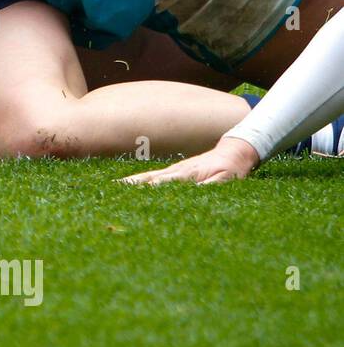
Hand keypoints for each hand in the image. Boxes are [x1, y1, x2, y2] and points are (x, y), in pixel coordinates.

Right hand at [119, 136, 261, 185]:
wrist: (236, 150)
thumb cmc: (232, 168)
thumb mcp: (225, 180)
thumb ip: (208, 187)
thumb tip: (189, 195)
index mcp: (185, 175)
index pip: (159, 184)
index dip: (143, 190)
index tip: (127, 197)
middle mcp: (175, 171)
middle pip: (147, 179)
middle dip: (128, 185)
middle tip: (110, 192)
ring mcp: (174, 170)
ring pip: (148, 177)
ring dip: (130, 182)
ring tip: (113, 189)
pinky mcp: (176, 171)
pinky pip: (154, 177)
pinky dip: (140, 181)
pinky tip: (133, 185)